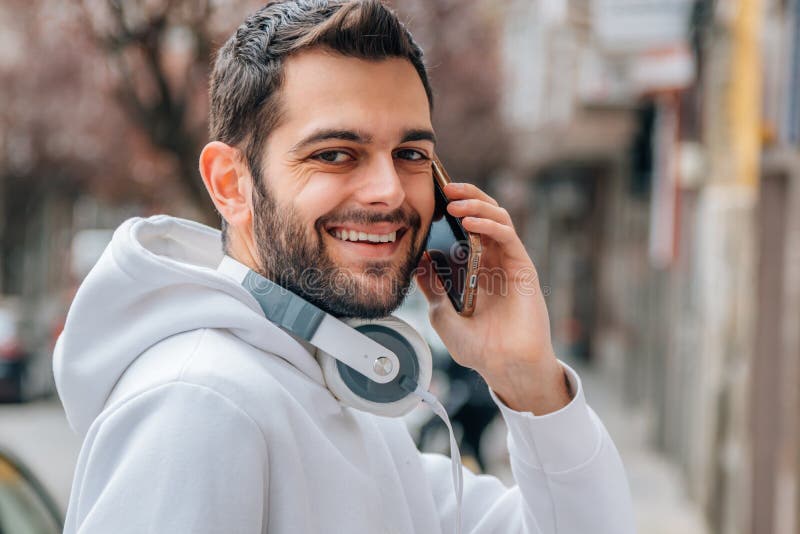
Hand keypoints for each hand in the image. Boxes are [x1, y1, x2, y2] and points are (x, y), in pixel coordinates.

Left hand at [416, 182, 570, 413]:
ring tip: (455, 202)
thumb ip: (431, 287)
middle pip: (483, 214)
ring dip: (476, 204)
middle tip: (444, 187)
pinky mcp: (523, 268)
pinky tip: (471, 221)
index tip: (432, 196)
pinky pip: (508, 236)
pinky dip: (490, 224)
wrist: (503, 367)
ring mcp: (509, 263)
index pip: (466, 227)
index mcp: (476, 268)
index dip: (452, 208)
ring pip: (498, 218)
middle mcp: (494, 260)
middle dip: (465, 195)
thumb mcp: (441, 314)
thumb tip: (419, 260)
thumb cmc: (478, 347)